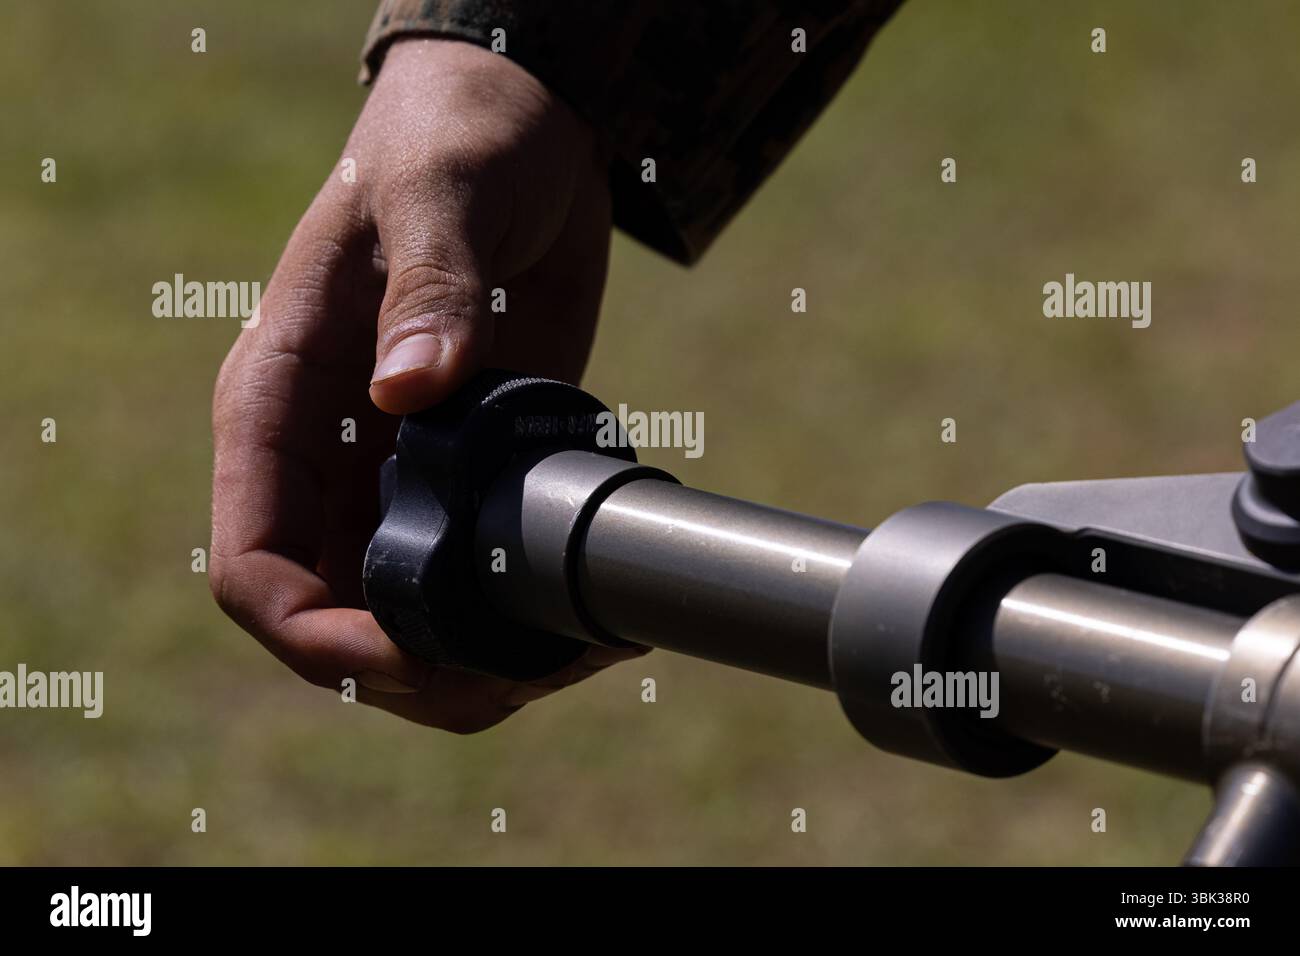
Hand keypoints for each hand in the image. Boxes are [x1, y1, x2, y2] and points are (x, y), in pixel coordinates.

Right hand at [211, 38, 637, 732]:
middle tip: (514, 682)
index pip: (254, 567)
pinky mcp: (468, 467)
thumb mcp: (435, 192)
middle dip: (407, 677)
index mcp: (280, 400)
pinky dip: (513, 615)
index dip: (316, 641)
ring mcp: (398, 470)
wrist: (526, 129)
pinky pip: (468, 572)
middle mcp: (328, 455)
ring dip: (466, 663)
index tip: (411, 661)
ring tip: (562, 660)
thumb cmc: (456, 140)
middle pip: (331, 620)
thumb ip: (423, 288)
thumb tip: (407, 397)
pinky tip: (579, 612)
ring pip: (401, 615)